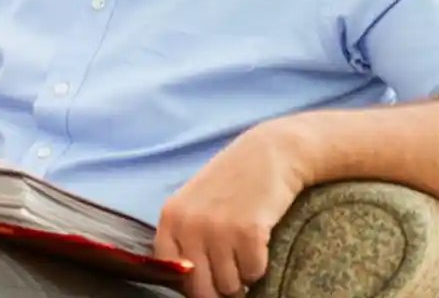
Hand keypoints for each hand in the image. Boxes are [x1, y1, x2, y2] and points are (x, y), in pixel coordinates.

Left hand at [155, 123, 308, 296]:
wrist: (268, 155)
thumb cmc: (231, 183)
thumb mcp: (194, 206)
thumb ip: (184, 238)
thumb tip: (188, 285)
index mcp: (170, 219)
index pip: (172, 273)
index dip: (192, 285)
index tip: (208, 282)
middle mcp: (188, 226)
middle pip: (200, 289)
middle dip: (218, 289)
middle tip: (232, 276)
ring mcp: (217, 229)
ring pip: (229, 285)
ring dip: (241, 276)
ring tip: (245, 251)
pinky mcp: (248, 233)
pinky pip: (254, 273)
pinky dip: (259, 266)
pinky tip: (259, 244)